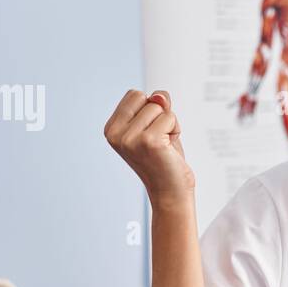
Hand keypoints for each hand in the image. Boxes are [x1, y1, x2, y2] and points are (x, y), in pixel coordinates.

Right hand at [104, 89, 194, 206]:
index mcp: (111, 128)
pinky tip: (169, 149)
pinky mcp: (149, 141)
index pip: (135, 94)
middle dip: (161, 115)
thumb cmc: (164, 159)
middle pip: (147, 98)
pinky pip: (170, 117)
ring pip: (160, 108)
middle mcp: (116, 134)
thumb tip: (159, 96)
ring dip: (170, 125)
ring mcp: (130, 138)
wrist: (170, 192)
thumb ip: (156, 104)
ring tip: (164, 146)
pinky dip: (176, 130)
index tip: (151, 132)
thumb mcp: (156, 124)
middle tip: (160, 141)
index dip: (150, 109)